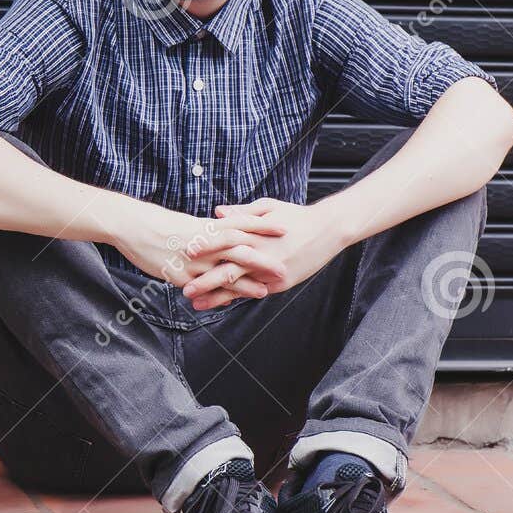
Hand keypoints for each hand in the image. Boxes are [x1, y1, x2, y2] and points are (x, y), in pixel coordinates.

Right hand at [107, 201, 288, 301]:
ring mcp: (192, 260)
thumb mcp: (188, 222)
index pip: (241, 223)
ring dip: (245, 284)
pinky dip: (217, 295)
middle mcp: (203, 242)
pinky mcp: (179, 274)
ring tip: (264, 292)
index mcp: (206, 225)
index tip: (285, 227)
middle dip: (262, 260)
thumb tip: (225, 228)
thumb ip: (209, 229)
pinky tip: (230, 302)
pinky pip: (202, 287)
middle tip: (283, 269)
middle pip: (239, 250)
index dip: (264, 225)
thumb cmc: (160, 223)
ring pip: (223, 273)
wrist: (132, 226)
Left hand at [179, 197, 348, 309]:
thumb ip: (241, 213)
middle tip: (184, 289)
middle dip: (205, 281)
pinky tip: (220, 304)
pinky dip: (236, 297)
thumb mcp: (268, 207)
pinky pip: (253, 292)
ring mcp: (271, 272)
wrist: (328, 230)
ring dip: (216, 297)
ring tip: (196, 304)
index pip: (226, 242)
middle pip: (228, 271)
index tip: (186, 251)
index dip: (206, 247)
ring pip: (239, 287)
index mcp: (256, 235)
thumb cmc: (296, 216)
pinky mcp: (280, 283)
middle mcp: (262, 256)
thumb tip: (216, 213)